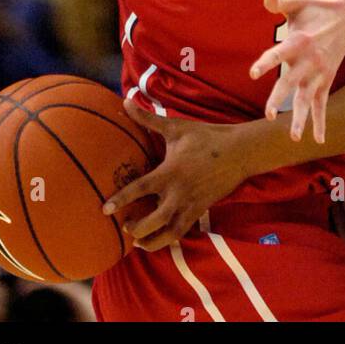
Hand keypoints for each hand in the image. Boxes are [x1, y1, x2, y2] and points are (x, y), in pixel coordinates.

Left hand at [100, 101, 249, 251]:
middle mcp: (178, 193)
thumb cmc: (205, 136)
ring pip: (168, 234)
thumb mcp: (175, 127)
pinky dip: (169, 239)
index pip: (140, 189)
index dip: (121, 200)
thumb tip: (125, 101)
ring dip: (152, 242)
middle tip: (124, 226)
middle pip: (152, 221)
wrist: (239, 151)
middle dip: (136, 229)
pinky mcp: (200, 211)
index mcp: (169, 172)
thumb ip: (147, 119)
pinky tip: (160, 237)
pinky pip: (183, 231)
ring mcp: (190, 205)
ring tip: (139, 242)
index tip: (105, 209)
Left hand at [249, 0, 344, 143]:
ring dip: (300, 118)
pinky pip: (323, 103)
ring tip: (292, 138)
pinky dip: (321, 121)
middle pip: (291, 82)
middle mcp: (310, 59)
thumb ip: (280, 1)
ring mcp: (320, 72)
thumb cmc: (317, 5)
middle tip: (267, 115)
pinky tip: (318, 140)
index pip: (279, 53)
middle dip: (279, 99)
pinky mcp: (327, 79)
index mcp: (299, 39)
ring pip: (308, 99)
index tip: (253, 73)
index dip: (266, 62)